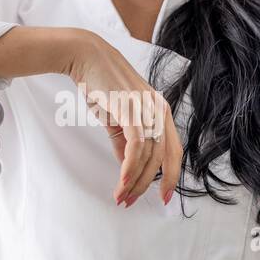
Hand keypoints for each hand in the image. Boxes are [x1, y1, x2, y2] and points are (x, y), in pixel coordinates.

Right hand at [65, 32, 181, 205]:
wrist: (85, 57)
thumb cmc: (102, 85)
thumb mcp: (119, 117)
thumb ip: (125, 141)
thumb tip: (128, 166)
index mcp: (161, 111)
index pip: (173, 150)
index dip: (171, 176)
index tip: (164, 196)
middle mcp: (159, 109)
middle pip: (163, 157)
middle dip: (150, 185)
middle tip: (133, 201)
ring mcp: (147, 108)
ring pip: (148, 155)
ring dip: (135, 181)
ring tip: (122, 196)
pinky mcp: (130, 108)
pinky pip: (135, 145)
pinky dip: (129, 167)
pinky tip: (122, 181)